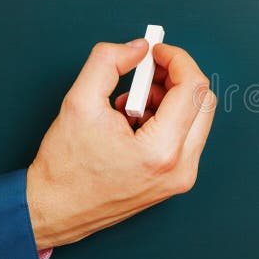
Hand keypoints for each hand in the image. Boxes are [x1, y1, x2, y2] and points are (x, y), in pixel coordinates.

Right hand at [26, 39, 215, 249]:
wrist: (55, 210)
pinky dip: (166, 118)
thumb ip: (108, 62)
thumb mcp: (79, 102)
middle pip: (203, 101)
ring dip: (168, 99)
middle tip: (146, 71)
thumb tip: (139, 48)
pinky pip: (186, 136)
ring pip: (197, 118)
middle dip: (175, 78)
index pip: (192, 89)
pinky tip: (134, 121)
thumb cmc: (65, 166)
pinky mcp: (178, 180)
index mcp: (161, 150)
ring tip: (129, 104)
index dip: (176, 60)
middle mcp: (181, 167)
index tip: (156, 51)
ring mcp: (183, 177)